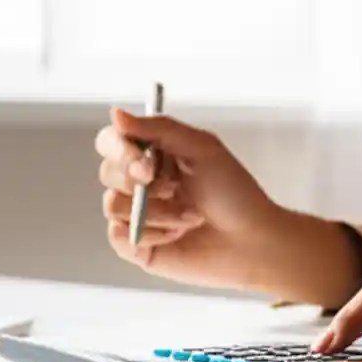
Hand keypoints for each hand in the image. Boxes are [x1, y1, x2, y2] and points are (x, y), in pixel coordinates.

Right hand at [95, 109, 361, 304]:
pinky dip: (151, 235)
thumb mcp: (202, 148)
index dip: (119, 149)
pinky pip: (120, 236)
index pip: (111, 141)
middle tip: (175, 188)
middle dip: (140, 182)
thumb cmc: (235, 193)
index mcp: (154, 155)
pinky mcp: (139, 247)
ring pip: (113, 205)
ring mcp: (138, 216)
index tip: (143, 161)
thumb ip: (159, 128)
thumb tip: (115, 114)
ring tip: (190, 217)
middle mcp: (142, 184)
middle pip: (107, 172)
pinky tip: (177, 236)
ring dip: (157, 212)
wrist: (253, 241)